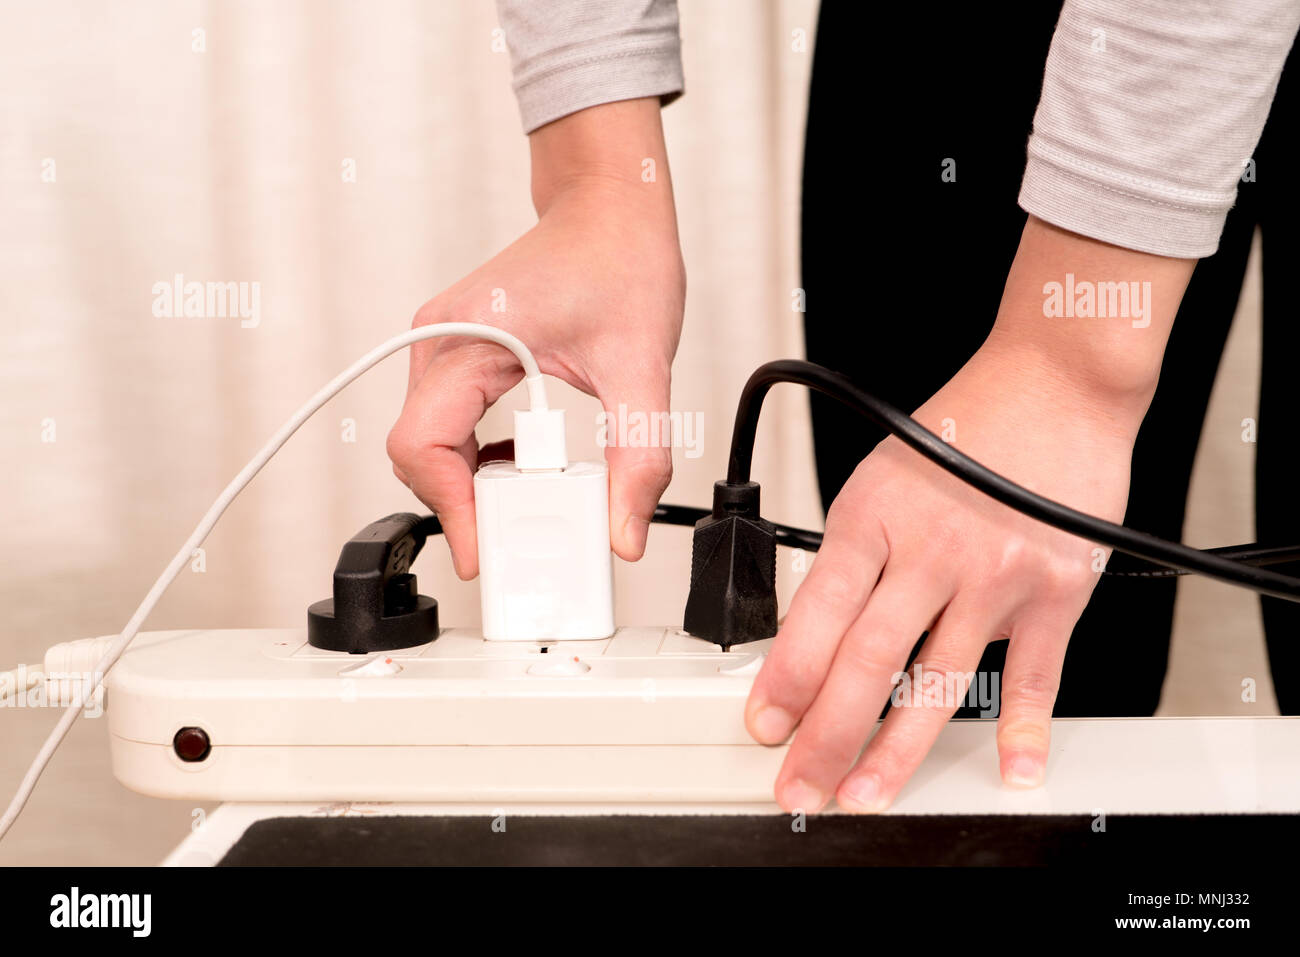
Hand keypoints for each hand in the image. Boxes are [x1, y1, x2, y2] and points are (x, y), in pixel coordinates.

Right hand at [387, 99, 683, 578]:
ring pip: (430, 443)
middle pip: (419, 453)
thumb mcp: (642, 366)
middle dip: (464, 503)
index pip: (425, 445)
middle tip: (520, 532)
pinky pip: (446, 423)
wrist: (613, 206)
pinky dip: (478, 458)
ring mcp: (444, 344)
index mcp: (468, 336)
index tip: (484, 550)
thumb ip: (638, 456)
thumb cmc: (620, 257)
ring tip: (530, 495)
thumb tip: (625, 533)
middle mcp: (440, 339)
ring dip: (472, 482)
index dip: (449, 508)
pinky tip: (523, 461)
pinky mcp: (458, 351)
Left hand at [744, 216, 1195, 811]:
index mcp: (872, 516)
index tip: (764, 725)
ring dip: (896, 751)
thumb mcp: (879, 474)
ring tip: (865, 793)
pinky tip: (1010, 770)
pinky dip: (1023, 730)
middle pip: (866, 663)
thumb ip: (854, 550)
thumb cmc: (964, 426)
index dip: (784, 681)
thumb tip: (818, 629)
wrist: (1054, 384)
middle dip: (824, 737)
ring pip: (937, 683)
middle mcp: (929, 550)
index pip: (814, 616)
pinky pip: (1035, 675)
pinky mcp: (1054, 591)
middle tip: (801, 786)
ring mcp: (994, 576)